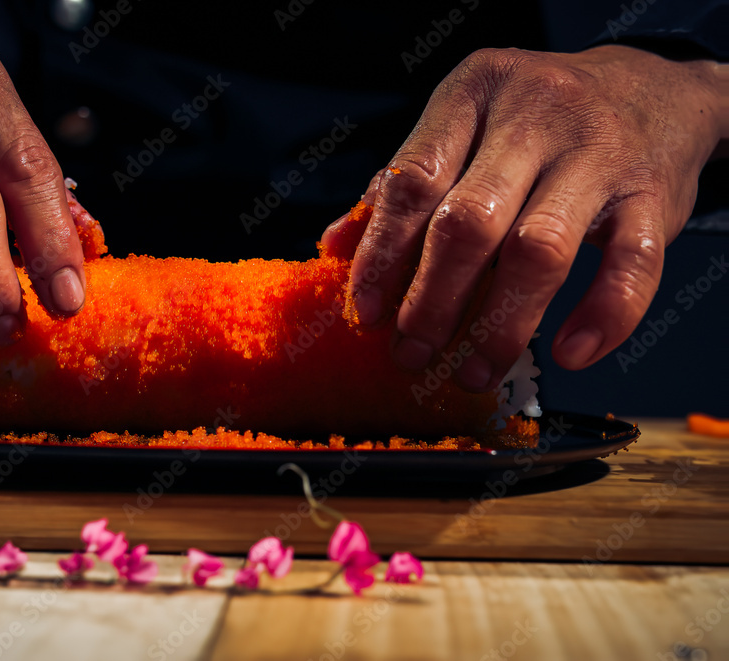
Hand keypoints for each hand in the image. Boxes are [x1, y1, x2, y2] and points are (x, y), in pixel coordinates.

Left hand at [322, 46, 725, 390]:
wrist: (653, 90)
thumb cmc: (535, 122)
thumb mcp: (465, 127)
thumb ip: (403, 184)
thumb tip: (333, 248)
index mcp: (474, 92)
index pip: (414, 180)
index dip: (382, 255)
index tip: (366, 314)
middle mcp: (537, 114)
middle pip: (469, 223)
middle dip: (431, 303)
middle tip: (411, 354)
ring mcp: (601, 152)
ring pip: (540, 250)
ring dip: (500, 326)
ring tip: (471, 372)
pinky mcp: (654, 193)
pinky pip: (633, 263)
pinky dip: (603, 316)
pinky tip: (567, 354)